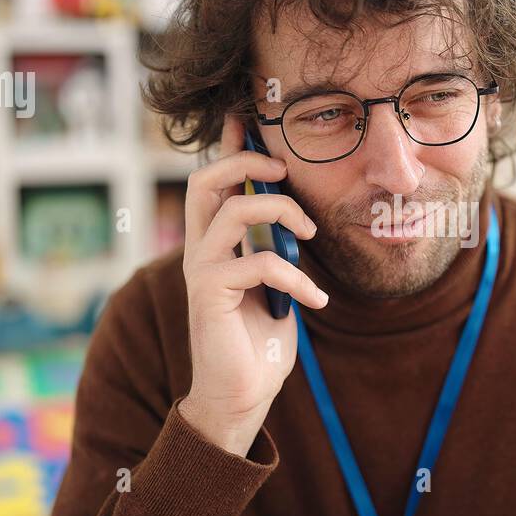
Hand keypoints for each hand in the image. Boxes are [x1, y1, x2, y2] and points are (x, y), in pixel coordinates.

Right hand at [179, 115, 326, 455]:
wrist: (240, 398)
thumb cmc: (258, 345)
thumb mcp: (274, 288)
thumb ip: (276, 253)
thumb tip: (297, 221)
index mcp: (214, 246)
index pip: (213, 183)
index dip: (227, 147)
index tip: (246, 117)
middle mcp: (201, 252)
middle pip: (204, 181)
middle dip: (245, 162)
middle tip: (282, 170)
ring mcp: (202, 272)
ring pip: (232, 210)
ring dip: (281, 212)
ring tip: (310, 236)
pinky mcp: (211, 296)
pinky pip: (256, 262)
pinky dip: (296, 279)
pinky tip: (315, 302)